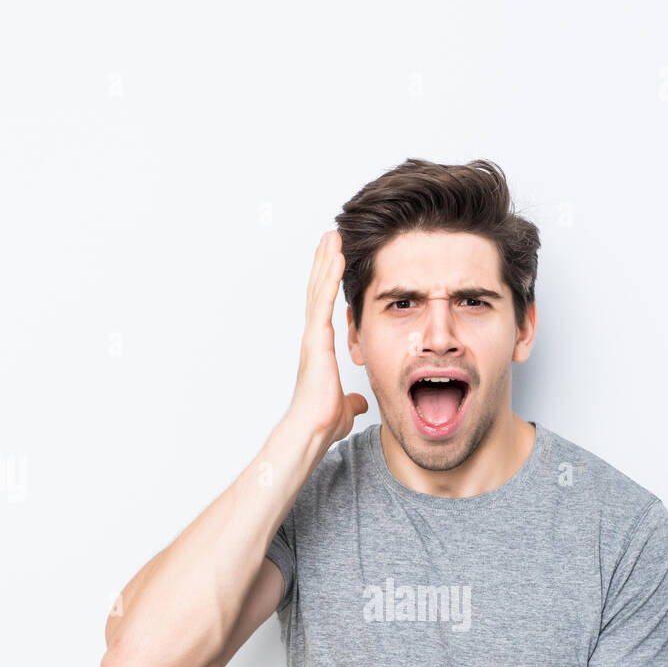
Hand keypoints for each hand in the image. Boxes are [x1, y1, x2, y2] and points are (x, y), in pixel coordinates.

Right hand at [287, 229, 366, 444]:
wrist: (312, 430)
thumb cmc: (322, 422)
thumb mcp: (344, 407)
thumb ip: (350, 401)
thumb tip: (356, 404)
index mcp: (319, 349)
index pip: (323, 308)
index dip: (327, 284)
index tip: (333, 263)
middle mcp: (313, 338)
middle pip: (317, 291)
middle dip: (324, 263)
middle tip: (331, 237)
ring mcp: (313, 336)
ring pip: (318, 290)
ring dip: (326, 261)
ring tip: (333, 236)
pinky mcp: (316, 339)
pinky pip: (323, 301)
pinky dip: (329, 278)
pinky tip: (336, 257)